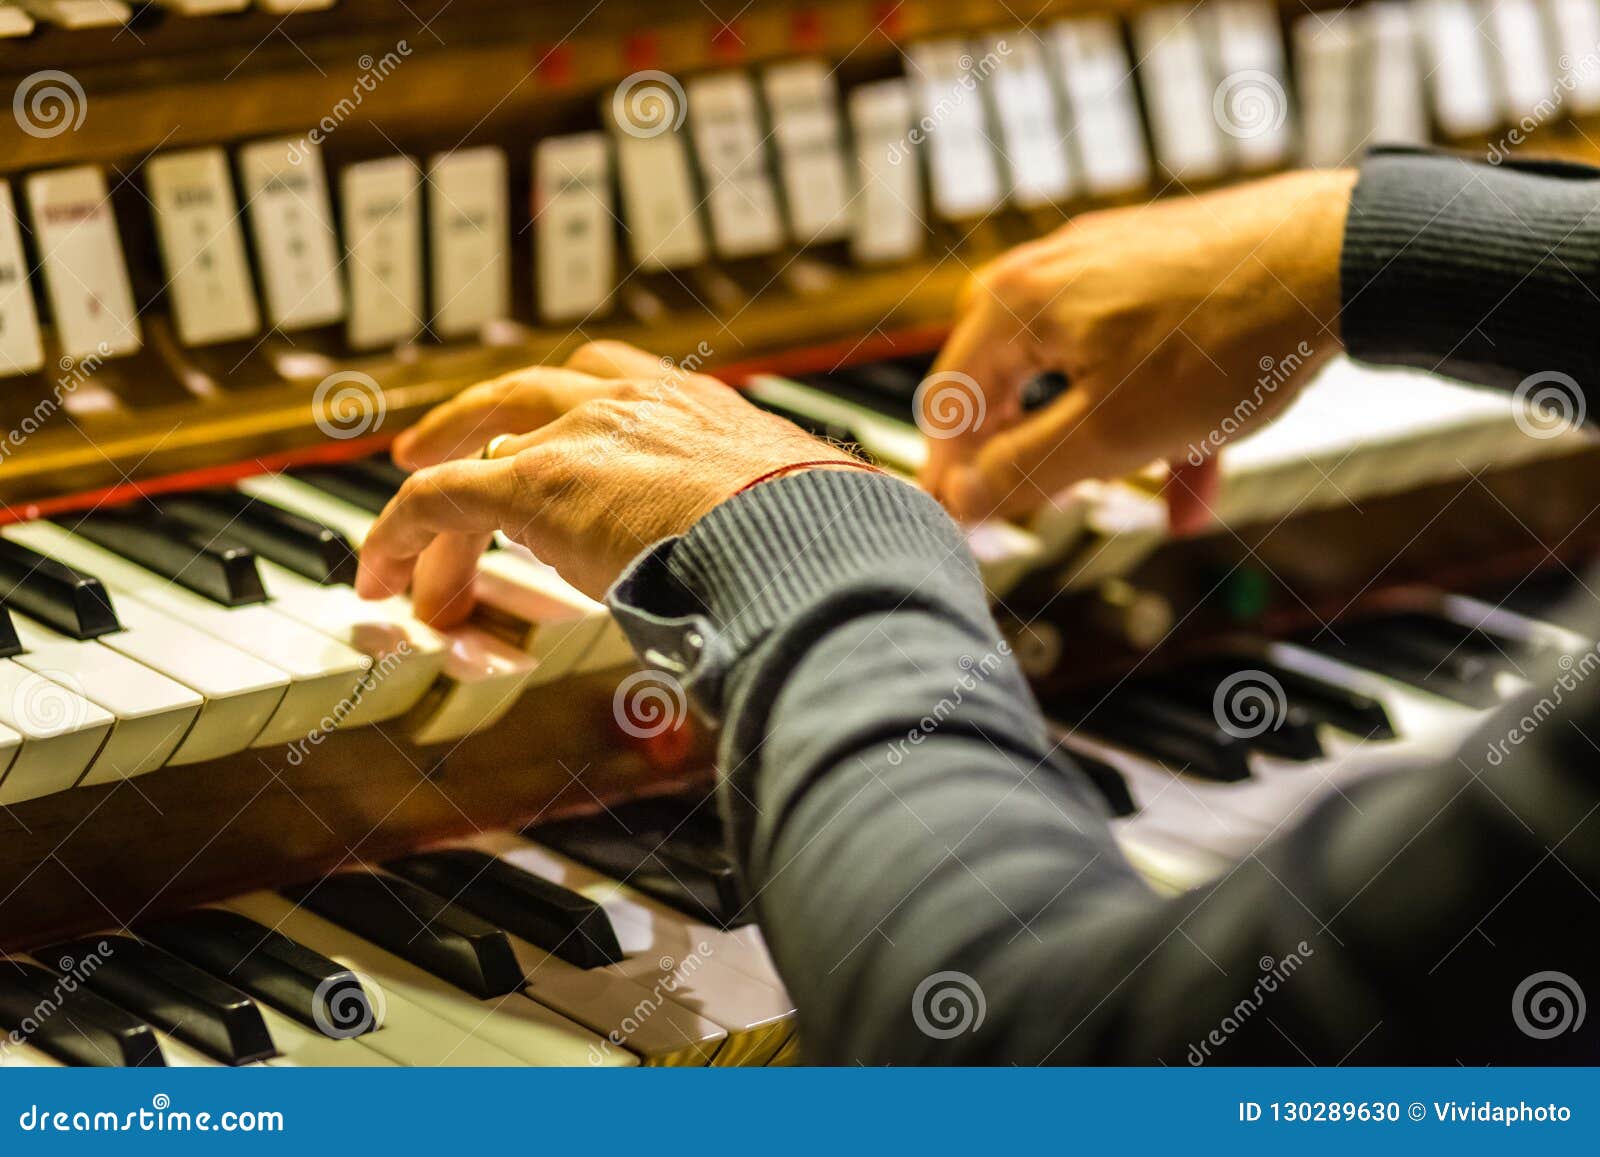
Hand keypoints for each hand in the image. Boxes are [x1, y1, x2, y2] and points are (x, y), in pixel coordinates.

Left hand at [356, 341, 860, 617]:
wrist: (814, 540)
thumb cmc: (834, 546)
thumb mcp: (813, 522)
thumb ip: (798, 534)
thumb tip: (860, 578)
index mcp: (705, 411)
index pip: (618, 387)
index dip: (573, 410)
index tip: (552, 444)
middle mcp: (639, 405)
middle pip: (534, 392)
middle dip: (481, 420)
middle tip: (442, 449)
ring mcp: (585, 436)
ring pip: (479, 442)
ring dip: (438, 489)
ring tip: (400, 545)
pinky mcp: (535, 484)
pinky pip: (437, 501)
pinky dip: (401, 536)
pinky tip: (383, 577)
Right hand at [919, 168, 1357, 528]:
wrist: (1344, 255)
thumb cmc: (1225, 339)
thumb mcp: (1111, 431)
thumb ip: (1024, 471)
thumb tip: (961, 500)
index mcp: (1016, 304)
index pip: (949, 403)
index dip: (950, 475)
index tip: (957, 527)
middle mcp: (1052, 272)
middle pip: (1008, 385)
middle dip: (1021, 456)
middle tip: (1025, 513)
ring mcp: (1112, 264)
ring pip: (1080, 376)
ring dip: (1096, 448)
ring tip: (1115, 500)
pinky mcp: (1168, 270)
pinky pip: (1140, 359)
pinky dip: (1156, 422)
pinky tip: (1193, 491)